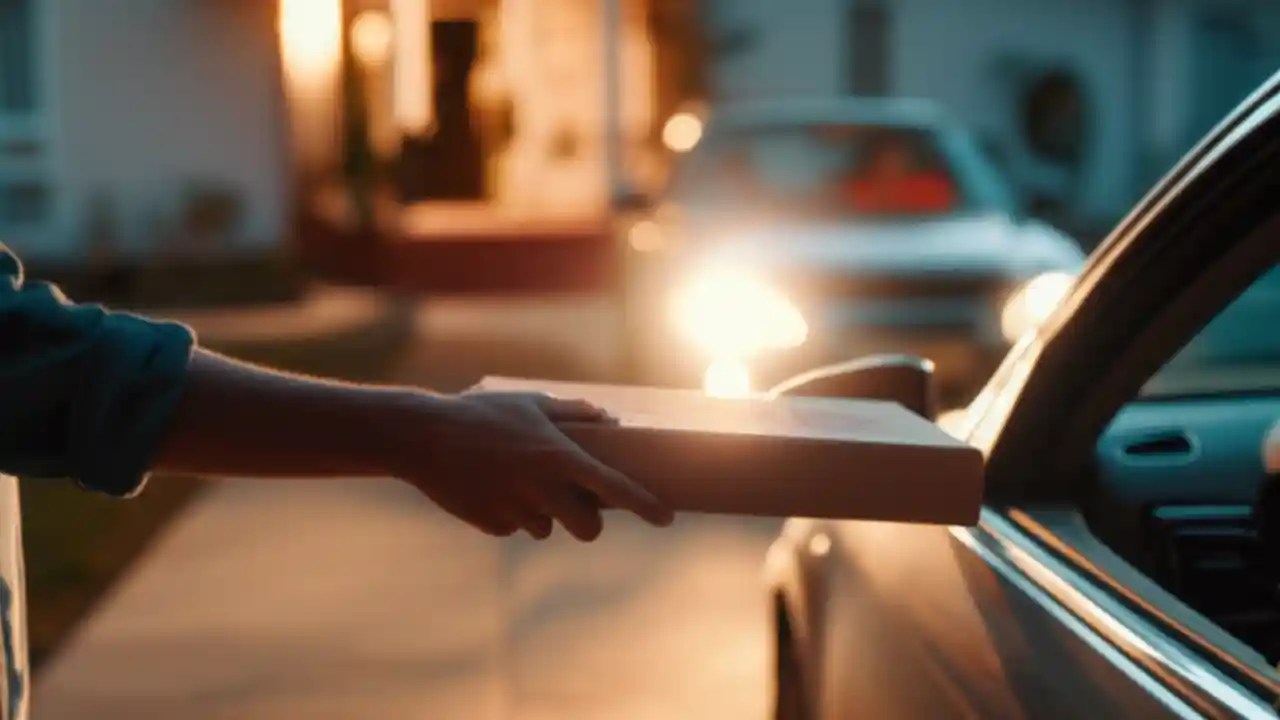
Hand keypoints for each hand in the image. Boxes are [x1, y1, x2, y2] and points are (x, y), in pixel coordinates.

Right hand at [396, 391, 672, 540]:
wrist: (423, 436)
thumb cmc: (481, 413)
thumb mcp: (529, 403)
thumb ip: (572, 413)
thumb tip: (609, 418)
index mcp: (558, 456)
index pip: (616, 489)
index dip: (646, 505)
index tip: (668, 518)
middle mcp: (543, 487)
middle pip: (588, 529)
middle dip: (586, 522)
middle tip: (576, 507)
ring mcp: (516, 509)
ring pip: (545, 529)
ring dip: (541, 514)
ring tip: (514, 481)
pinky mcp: (491, 524)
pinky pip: (512, 527)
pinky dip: (508, 514)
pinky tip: (488, 487)